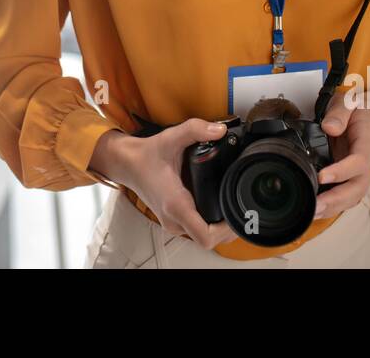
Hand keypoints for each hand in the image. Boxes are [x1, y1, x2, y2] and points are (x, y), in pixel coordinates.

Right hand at [89, 120, 237, 249]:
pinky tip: (217, 207)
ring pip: (203, 237)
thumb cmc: (146, 155)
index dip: (226, 230)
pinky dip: (209, 224)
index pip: (205, 236)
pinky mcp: (172, 219)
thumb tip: (219, 130)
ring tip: (232, 207)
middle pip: (209, 239)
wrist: (127, 163)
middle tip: (241, 208)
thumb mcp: (171, 137)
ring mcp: (172, 222)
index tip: (236, 215)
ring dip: (219, 228)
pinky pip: (196, 230)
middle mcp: (173, 219)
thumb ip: (196, 130)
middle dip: (227, 229)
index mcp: (176, 204)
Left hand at [313, 89, 369, 219]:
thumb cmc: (357, 110)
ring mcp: (363, 174)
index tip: (322, 176)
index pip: (359, 161)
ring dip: (333, 207)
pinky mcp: (354, 180)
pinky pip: (346, 198)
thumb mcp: (349, 101)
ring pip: (353, 197)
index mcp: (369, 143)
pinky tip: (316, 210)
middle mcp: (369, 163)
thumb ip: (339, 113)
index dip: (342, 171)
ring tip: (312, 212)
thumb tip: (329, 127)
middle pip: (358, 187)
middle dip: (336, 199)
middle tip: (315, 205)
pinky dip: (333, 206)